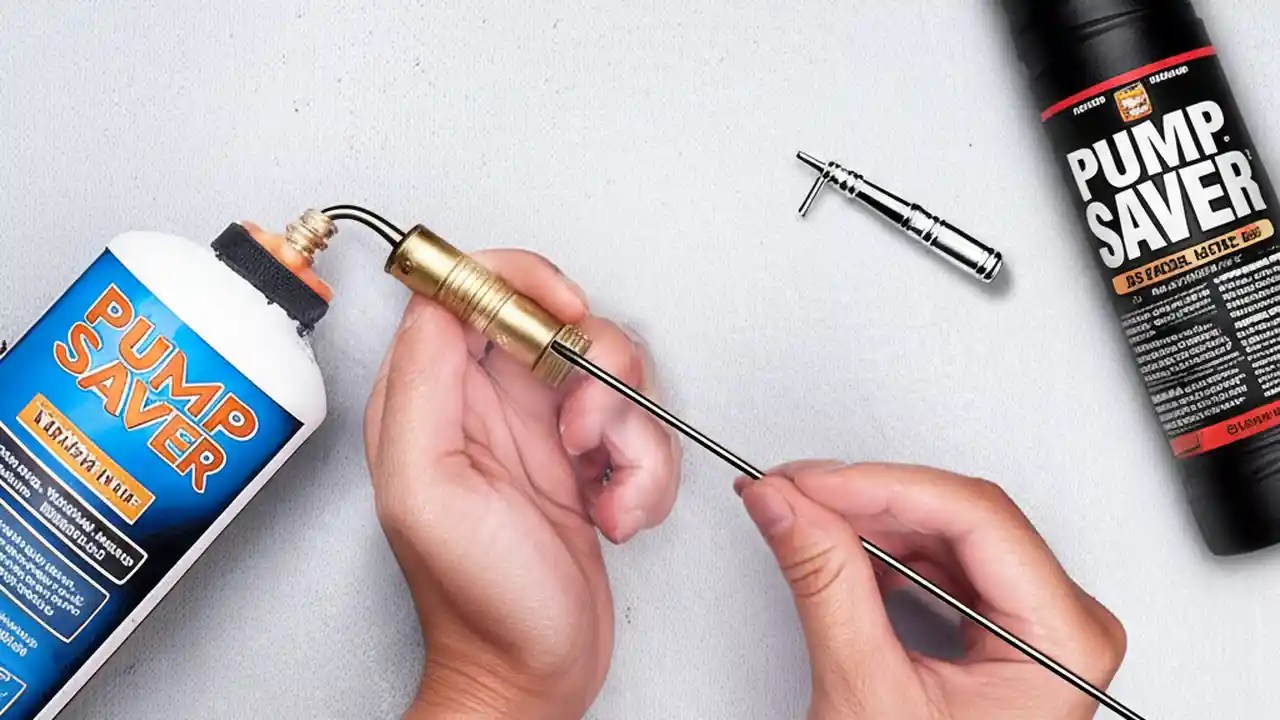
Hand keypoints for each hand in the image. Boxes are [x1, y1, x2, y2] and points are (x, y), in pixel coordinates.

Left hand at [365, 250, 680, 718]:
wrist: (533, 674)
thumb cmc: (480, 602)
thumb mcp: (424, 489)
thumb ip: (423, 385)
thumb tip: (441, 301)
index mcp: (432, 397)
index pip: (467, 288)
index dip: (522, 281)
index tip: (563, 316)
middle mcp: (486, 402)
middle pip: (556, 321)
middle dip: (595, 369)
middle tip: (583, 431)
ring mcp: (542, 429)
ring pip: (609, 372)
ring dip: (628, 431)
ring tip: (601, 484)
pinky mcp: (587, 460)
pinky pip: (638, 426)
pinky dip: (644, 470)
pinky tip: (615, 511)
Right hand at [735, 462, 1125, 719]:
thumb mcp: (866, 693)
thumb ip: (825, 583)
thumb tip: (787, 504)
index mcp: (1064, 641)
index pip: (974, 517)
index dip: (881, 486)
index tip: (811, 481)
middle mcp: (1064, 626)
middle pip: (962, 517)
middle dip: (867, 499)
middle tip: (794, 491)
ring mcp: (1035, 626)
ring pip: (948, 533)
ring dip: (869, 520)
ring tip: (805, 517)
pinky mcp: (1000, 632)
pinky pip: (943, 563)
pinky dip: (883, 552)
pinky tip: (838, 548)